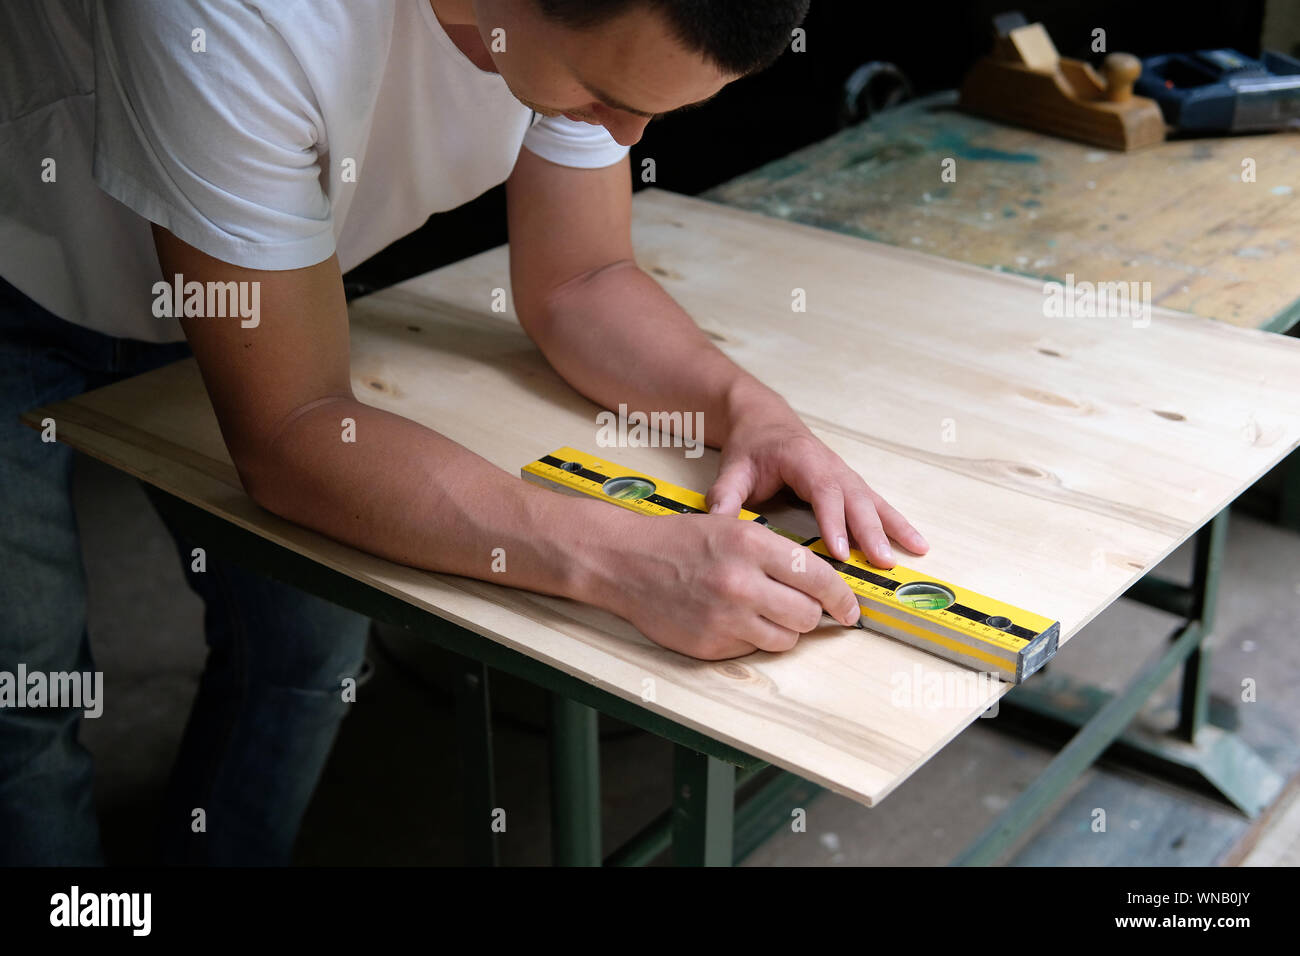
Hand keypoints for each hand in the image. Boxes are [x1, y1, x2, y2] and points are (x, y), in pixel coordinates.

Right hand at [587, 510, 861, 659]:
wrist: (625, 562)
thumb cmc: (679, 541)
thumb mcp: (731, 527)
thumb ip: (774, 555)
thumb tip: (822, 586)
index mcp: (751, 544)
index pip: (818, 578)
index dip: (842, 597)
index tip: (849, 608)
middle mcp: (741, 583)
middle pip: (808, 615)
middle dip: (811, 614)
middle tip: (801, 608)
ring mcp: (725, 618)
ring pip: (786, 639)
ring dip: (783, 629)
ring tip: (762, 612)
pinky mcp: (710, 644)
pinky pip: (753, 650)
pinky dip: (751, 639)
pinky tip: (732, 620)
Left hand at [706, 390, 928, 568]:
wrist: (763, 420)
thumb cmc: (750, 446)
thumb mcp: (733, 467)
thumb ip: (725, 494)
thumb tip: (717, 522)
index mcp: (803, 459)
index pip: (822, 492)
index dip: (833, 522)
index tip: (841, 552)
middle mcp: (831, 466)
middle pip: (855, 499)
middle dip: (871, 531)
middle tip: (883, 562)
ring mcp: (844, 474)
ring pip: (872, 501)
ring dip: (893, 527)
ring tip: (915, 551)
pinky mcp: (849, 484)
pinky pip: (876, 504)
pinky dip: (897, 523)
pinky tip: (916, 543)